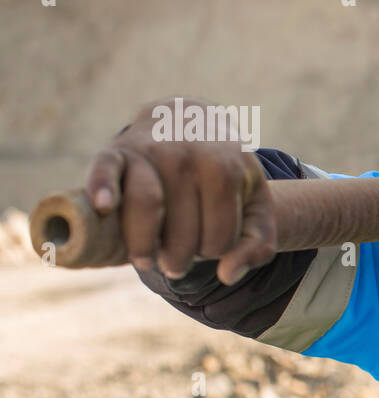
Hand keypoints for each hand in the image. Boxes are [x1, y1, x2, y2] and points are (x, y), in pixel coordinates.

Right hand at [83, 99, 276, 284]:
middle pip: (182, 233)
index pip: (219, 240)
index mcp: (226, 170)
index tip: (210, 241)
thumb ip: (258, 244)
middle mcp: (188, 157)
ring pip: (146, 207)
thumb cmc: (225, 174)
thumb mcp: (254, 204)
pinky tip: (104, 207)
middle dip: (181, 256)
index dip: (214, 251)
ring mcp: (151, 151)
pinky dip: (101, 187)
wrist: (190, 121)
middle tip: (178, 255)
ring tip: (146, 260)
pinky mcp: (116, 151)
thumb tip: (227, 276)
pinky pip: (105, 169)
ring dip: (144, 246)